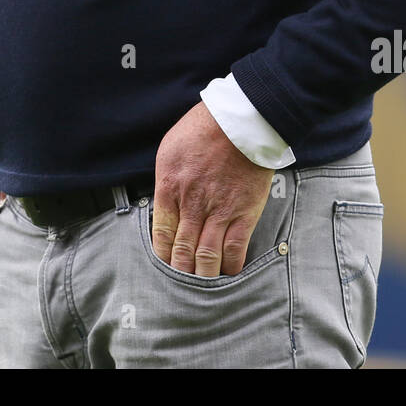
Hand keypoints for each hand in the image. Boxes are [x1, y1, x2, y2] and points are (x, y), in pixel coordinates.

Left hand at [151, 101, 274, 275]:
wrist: (240, 121)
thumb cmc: (203, 129)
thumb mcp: (170, 151)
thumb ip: (165, 182)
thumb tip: (164, 206)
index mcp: (170, 188)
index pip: (161, 235)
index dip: (162, 256)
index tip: (164, 265)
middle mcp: (192, 205)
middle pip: (182, 251)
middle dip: (180, 272)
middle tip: (179, 284)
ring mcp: (219, 211)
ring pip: (207, 257)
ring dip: (203, 276)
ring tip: (201, 285)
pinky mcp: (244, 213)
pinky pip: (235, 249)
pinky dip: (230, 266)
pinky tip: (227, 272)